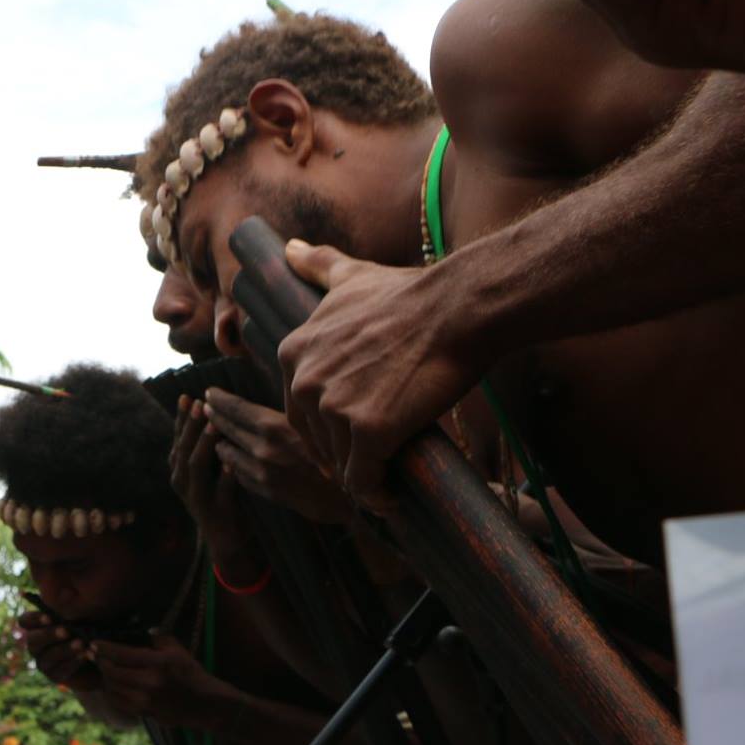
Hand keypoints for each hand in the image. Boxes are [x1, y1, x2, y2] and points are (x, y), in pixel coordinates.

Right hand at [17, 610, 99, 692]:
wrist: (99, 654)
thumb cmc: (88, 627)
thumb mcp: (80, 615)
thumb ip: (70, 611)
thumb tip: (66, 610)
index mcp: (37, 626)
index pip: (25, 621)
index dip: (34, 619)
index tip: (50, 617)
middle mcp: (36, 645)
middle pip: (32, 640)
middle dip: (49, 635)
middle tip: (66, 631)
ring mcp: (43, 662)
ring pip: (47, 656)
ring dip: (64, 649)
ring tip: (81, 643)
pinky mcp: (55, 676)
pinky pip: (60, 670)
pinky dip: (73, 662)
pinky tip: (85, 655)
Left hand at [90, 634, 235, 731]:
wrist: (206, 704)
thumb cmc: (191, 673)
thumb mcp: (177, 650)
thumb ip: (156, 638)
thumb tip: (137, 631)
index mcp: (157, 664)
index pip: (121, 654)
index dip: (103, 648)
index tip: (94, 643)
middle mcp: (148, 684)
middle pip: (112, 672)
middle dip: (101, 662)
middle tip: (95, 655)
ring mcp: (145, 701)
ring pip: (112, 689)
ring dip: (105, 678)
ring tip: (105, 669)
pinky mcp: (144, 713)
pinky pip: (118, 703)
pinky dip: (111, 692)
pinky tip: (113, 685)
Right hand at [169, 396, 252, 545]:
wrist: (227, 540)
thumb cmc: (219, 496)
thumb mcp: (207, 470)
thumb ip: (205, 446)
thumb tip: (211, 410)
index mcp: (179, 469)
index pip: (177, 438)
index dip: (181, 419)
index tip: (187, 397)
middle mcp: (182, 482)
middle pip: (183, 449)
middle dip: (191, 426)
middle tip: (201, 405)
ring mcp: (196, 498)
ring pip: (195, 468)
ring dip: (204, 446)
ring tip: (215, 427)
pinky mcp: (215, 513)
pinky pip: (219, 492)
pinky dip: (224, 478)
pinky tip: (231, 463)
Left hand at [197, 388, 347, 522]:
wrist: (354, 494)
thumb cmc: (339, 451)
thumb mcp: (312, 423)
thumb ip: (285, 414)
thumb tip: (266, 402)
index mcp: (275, 426)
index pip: (236, 408)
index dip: (220, 400)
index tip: (209, 393)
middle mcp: (264, 449)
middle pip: (228, 428)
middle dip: (214, 416)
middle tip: (204, 408)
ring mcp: (263, 472)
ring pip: (229, 453)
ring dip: (220, 442)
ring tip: (215, 435)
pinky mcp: (267, 491)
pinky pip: (240, 474)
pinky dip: (233, 465)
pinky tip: (231, 460)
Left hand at [277, 240, 485, 508]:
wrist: (456, 310)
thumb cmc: (411, 295)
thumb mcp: (352, 277)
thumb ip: (316, 267)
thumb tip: (288, 248)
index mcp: (293, 351)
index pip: (299, 409)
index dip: (328, 424)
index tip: (357, 429)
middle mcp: (303, 380)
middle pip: (316, 439)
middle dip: (342, 452)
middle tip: (374, 457)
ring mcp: (333, 407)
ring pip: (339, 462)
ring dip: (361, 475)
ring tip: (387, 477)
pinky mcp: (367, 431)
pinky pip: (362, 480)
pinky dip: (376, 494)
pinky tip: (390, 496)